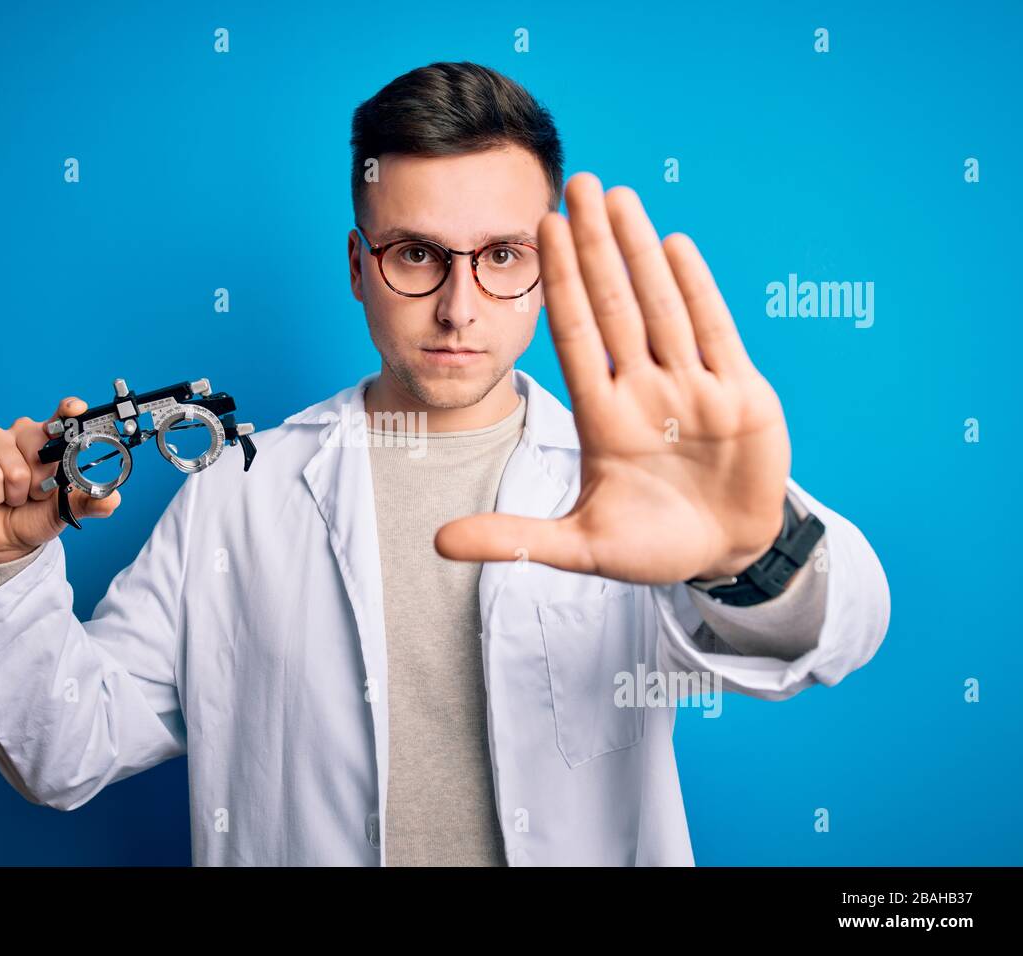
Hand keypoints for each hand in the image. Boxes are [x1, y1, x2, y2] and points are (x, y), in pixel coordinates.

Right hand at [0, 396, 121, 563]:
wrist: (4, 538)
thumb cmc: (35, 516)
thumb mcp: (66, 511)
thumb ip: (89, 502)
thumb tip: (113, 499)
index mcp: (51, 440)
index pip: (62, 415)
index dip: (68, 410)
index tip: (77, 409)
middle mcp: (24, 432)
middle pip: (39, 446)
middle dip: (41, 481)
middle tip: (35, 493)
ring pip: (15, 468)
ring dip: (17, 493)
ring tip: (13, 496)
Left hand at [435, 173, 789, 584]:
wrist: (725, 556)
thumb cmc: (652, 548)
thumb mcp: (578, 547)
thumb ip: (512, 538)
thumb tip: (437, 543)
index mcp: (602, 416)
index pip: (574, 334)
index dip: (558, 282)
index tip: (540, 229)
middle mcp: (643, 389)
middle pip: (613, 304)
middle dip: (594, 246)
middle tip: (577, 184)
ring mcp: (691, 387)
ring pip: (661, 305)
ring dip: (639, 252)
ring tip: (619, 196)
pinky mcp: (740, 394)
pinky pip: (716, 332)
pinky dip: (696, 290)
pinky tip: (673, 244)